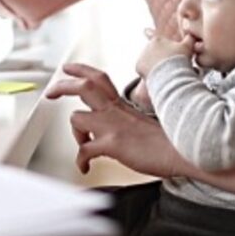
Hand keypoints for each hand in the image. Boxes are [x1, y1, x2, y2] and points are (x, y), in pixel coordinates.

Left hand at [46, 63, 177, 175]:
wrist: (183, 152)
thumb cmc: (167, 141)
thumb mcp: (143, 121)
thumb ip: (124, 118)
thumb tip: (112, 127)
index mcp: (122, 105)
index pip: (99, 78)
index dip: (80, 70)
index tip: (67, 68)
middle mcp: (115, 111)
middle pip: (84, 86)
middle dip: (63, 86)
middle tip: (50, 92)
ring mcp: (112, 126)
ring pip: (76, 118)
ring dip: (75, 134)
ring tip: (83, 144)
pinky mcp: (112, 143)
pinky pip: (84, 151)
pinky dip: (80, 161)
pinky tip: (85, 167)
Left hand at [136, 29, 193, 77]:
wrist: (170, 75)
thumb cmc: (180, 60)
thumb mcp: (188, 47)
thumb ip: (189, 39)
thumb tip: (192, 34)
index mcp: (158, 40)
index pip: (153, 35)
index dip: (150, 34)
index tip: (144, 30)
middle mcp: (147, 46)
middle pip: (153, 52)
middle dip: (160, 57)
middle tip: (169, 65)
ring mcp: (141, 56)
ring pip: (148, 61)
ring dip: (154, 65)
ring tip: (164, 72)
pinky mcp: (138, 66)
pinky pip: (143, 70)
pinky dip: (148, 73)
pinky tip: (156, 76)